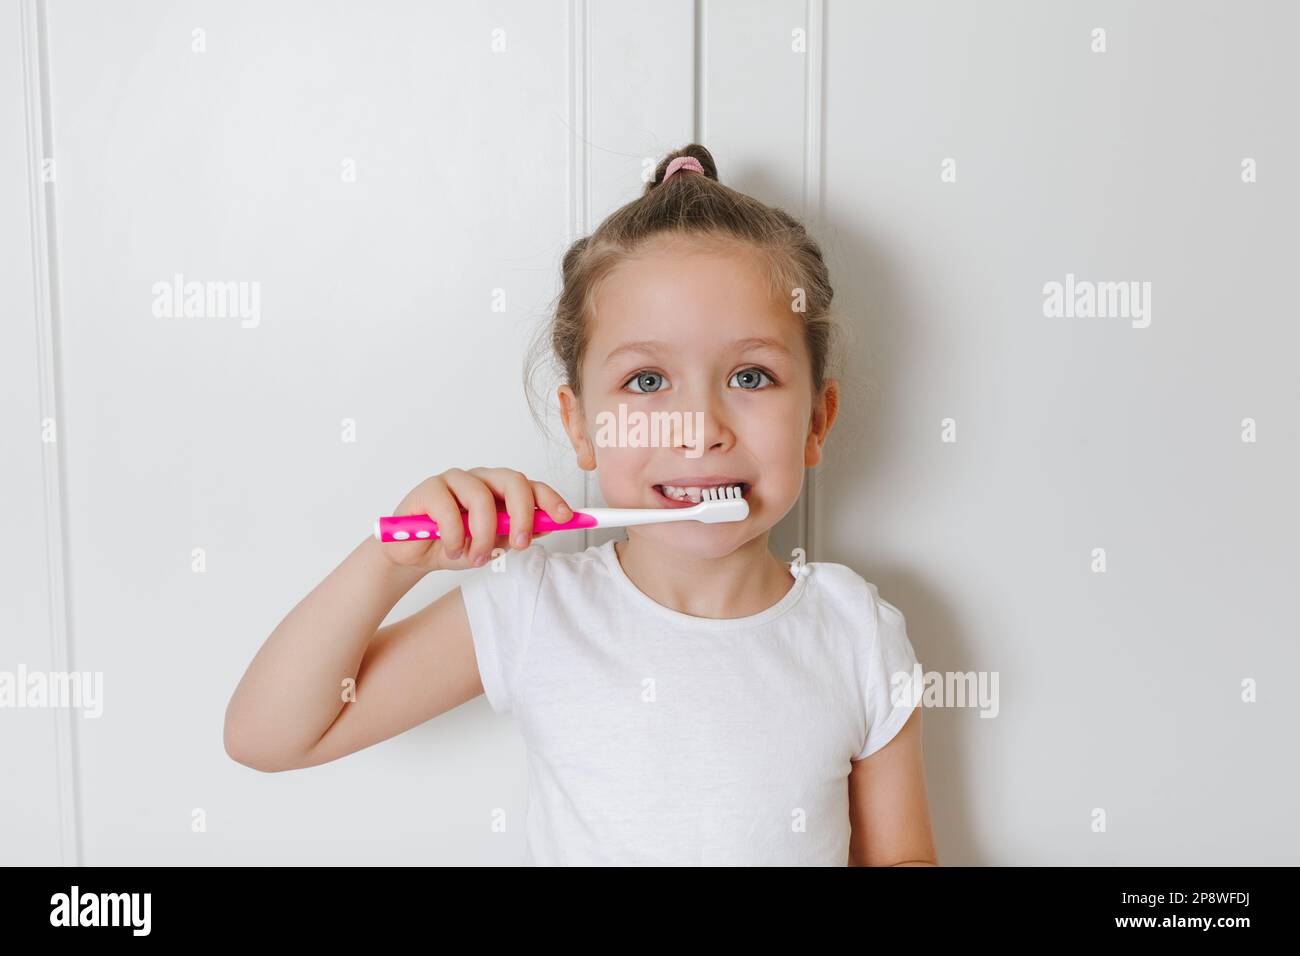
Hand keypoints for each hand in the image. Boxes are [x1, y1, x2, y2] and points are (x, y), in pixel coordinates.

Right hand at [379, 467, 573, 572]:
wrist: (414, 555)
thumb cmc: (455, 545)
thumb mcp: (493, 546)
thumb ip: (516, 534)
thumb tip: (547, 526)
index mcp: (500, 490)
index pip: (531, 487)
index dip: (551, 499)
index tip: (566, 518)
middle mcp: (481, 479)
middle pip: (513, 481)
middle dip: (523, 515)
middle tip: (521, 544)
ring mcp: (455, 480)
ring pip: (481, 498)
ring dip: (484, 535)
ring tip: (477, 557)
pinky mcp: (429, 488)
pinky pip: (449, 510)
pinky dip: (454, 537)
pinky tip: (451, 550)